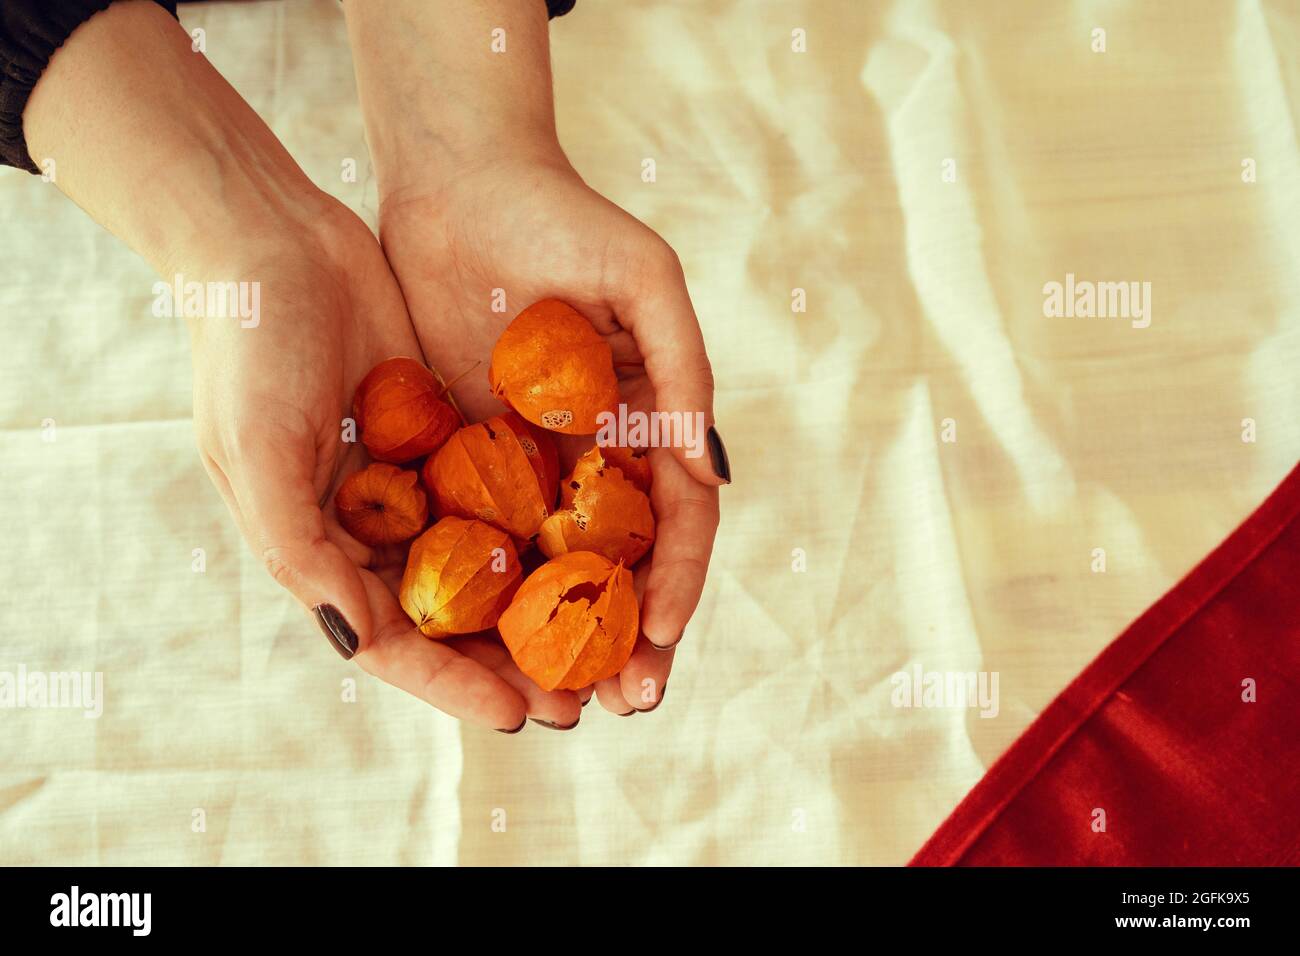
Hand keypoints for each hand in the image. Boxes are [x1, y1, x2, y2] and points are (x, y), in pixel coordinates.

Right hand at [187, 206, 548, 730]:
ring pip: (488, 563)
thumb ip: (299, 551)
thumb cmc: (248, 347)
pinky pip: (504, 490)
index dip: (452, 683)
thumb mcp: (256, 454)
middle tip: (579, 698)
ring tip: (600, 642)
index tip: (517, 716)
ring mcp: (412, 479)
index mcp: (318, 548)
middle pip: (452, 617)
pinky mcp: (448, 432)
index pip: (393, 640)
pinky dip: (545, 524)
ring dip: (538, 606)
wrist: (273, 238)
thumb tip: (359, 646)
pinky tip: (598, 547)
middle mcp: (369, 525)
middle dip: (511, 661)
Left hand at [378, 156, 724, 716]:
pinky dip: (492, 595)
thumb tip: (713, 474)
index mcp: (648, 419)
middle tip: (620, 705)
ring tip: (556, 703)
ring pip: (553, 569)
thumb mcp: (642, 280)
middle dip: (626, 636)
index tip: (660, 639)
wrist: (457, 180)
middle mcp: (595, 452)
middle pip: (620, 565)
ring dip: (561, 638)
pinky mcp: (464, 453)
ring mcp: (531, 459)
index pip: (678, 521)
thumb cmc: (561, 217)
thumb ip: (682, 368)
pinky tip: (482, 647)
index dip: (678, 583)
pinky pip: (482, 536)